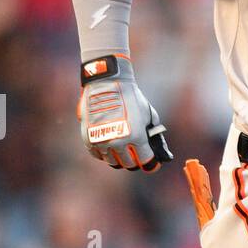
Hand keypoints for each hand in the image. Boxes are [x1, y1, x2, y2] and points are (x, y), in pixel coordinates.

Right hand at [79, 55, 172, 170]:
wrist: (107, 82)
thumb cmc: (131, 97)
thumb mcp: (149, 115)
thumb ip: (153, 134)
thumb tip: (159, 150)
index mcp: (136, 136)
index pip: (145, 161)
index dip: (150, 164)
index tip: (151, 163)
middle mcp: (118, 141)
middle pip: (128, 164)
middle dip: (134, 161)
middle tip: (136, 156)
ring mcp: (102, 140)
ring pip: (112, 161)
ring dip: (118, 158)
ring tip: (122, 151)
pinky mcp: (88, 138)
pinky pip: (97, 154)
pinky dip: (104, 153)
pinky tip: (110, 148)